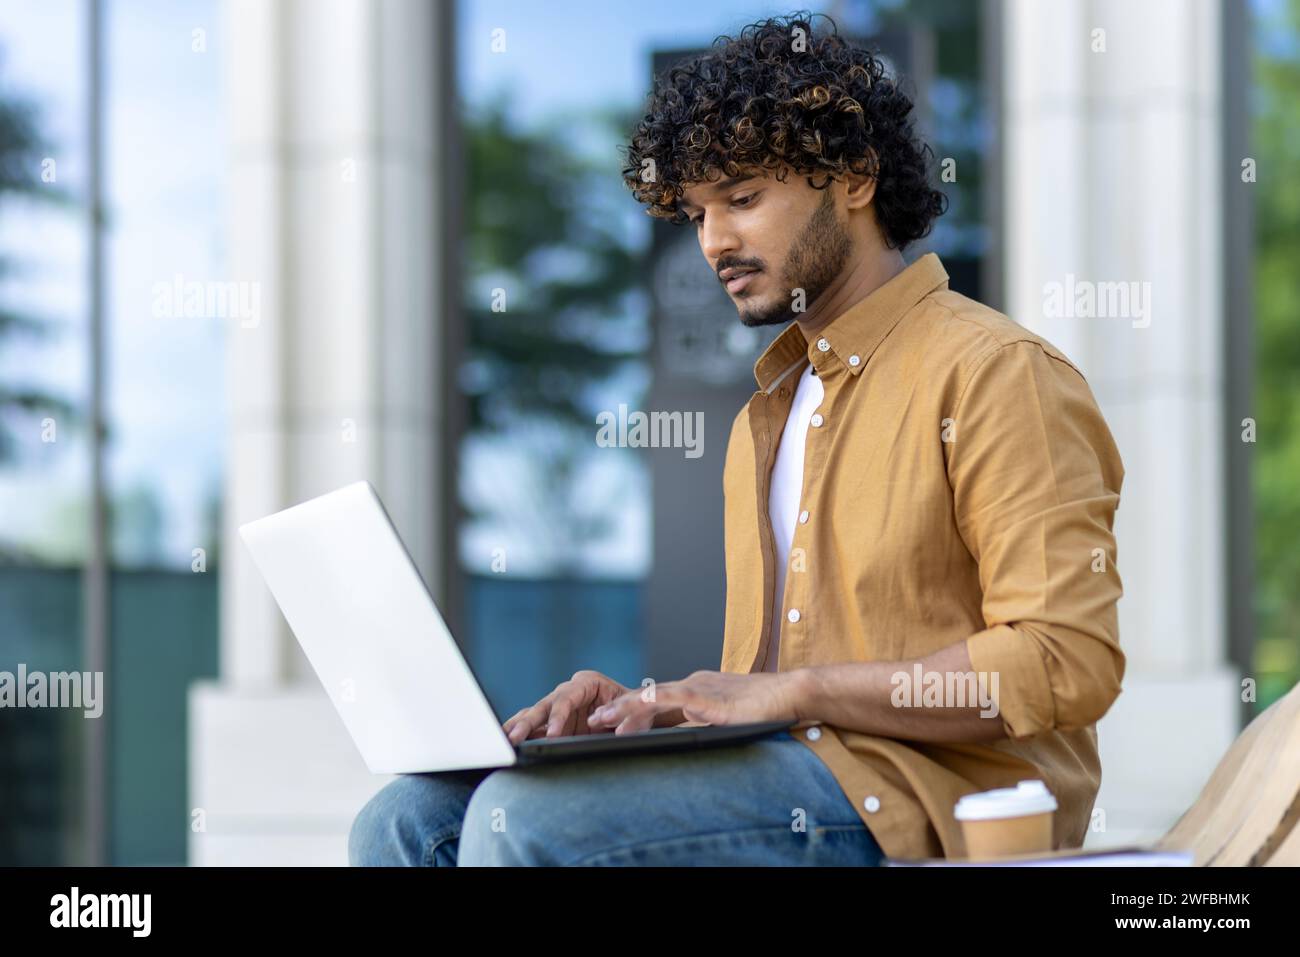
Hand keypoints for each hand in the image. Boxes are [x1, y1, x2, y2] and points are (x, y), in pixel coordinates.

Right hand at [502, 670, 630, 744]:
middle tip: (514, 738)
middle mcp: (570, 691)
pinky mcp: (555, 723)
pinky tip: (507, 740)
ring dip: (518, 727)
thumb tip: (598, 720)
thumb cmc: (638, 713)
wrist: (639, 719)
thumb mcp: (635, 713)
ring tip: (503, 739)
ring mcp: (560, 707)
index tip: (553, 735)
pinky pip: (535, 727)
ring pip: (534, 714)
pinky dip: (521, 733)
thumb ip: (618, 714)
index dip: (558, 716)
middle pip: (545, 705)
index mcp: (587, 682)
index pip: (567, 698)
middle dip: (528, 722)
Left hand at [585, 670, 802, 733]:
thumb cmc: (765, 710)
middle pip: (647, 697)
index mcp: (696, 691)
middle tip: (592, 722)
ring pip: (650, 696)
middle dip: (617, 709)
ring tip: (601, 722)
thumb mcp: (726, 721)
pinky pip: (669, 698)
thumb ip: (705, 727)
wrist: (789, 695)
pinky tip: (630, 715)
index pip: (656, 701)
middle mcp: (692, 685)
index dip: (630, 713)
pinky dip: (646, 706)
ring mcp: (698, 687)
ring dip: (623, 709)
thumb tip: (685, 744)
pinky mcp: (705, 695)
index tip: (608, 724)